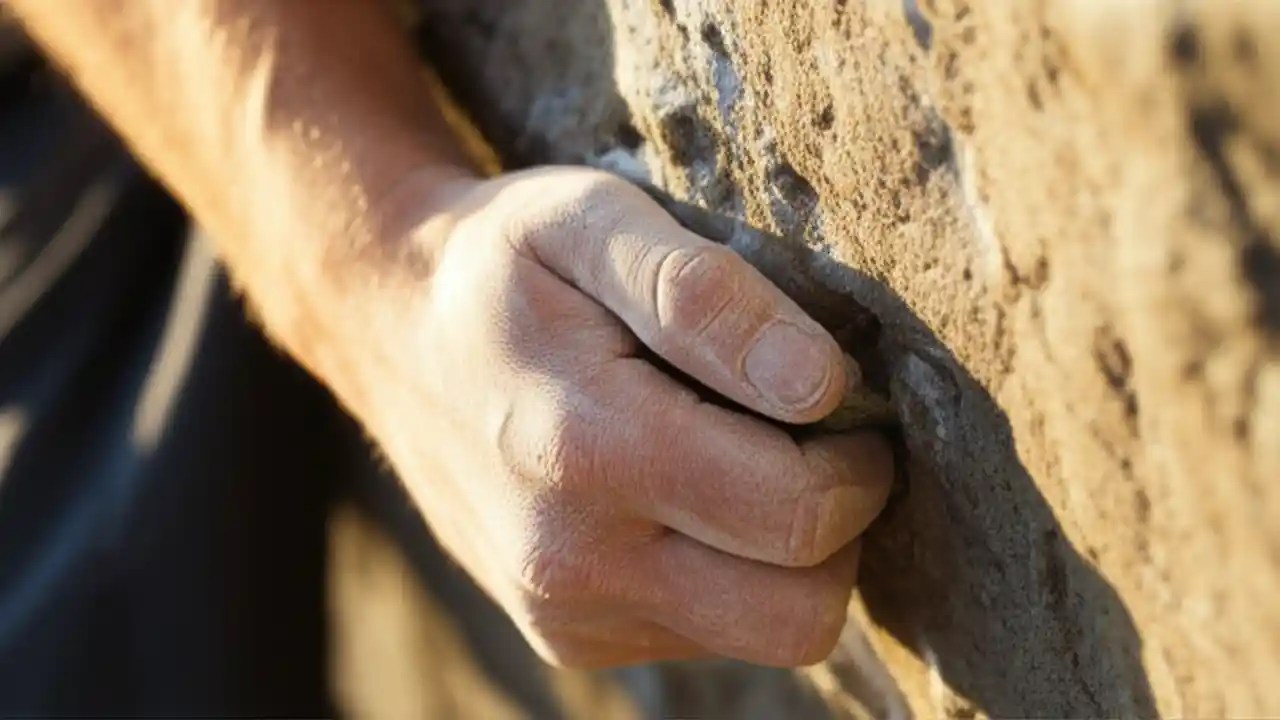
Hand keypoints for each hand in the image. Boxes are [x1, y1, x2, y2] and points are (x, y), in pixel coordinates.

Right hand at [319, 166, 894, 667]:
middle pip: (798, 615)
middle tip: (809, 444)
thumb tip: (822, 384)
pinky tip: (680, 499)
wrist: (388, 332)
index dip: (858, 460)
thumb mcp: (593, 222)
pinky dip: (724, 576)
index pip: (800, 513)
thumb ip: (704, 297)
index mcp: (588, 450)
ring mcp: (564, 614)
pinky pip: (704, 636)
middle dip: (839, 528)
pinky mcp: (565, 637)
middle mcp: (572, 562)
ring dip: (785, 560)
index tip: (840, 400)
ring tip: (740, 465)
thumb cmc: (504, 266)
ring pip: (763, 637)